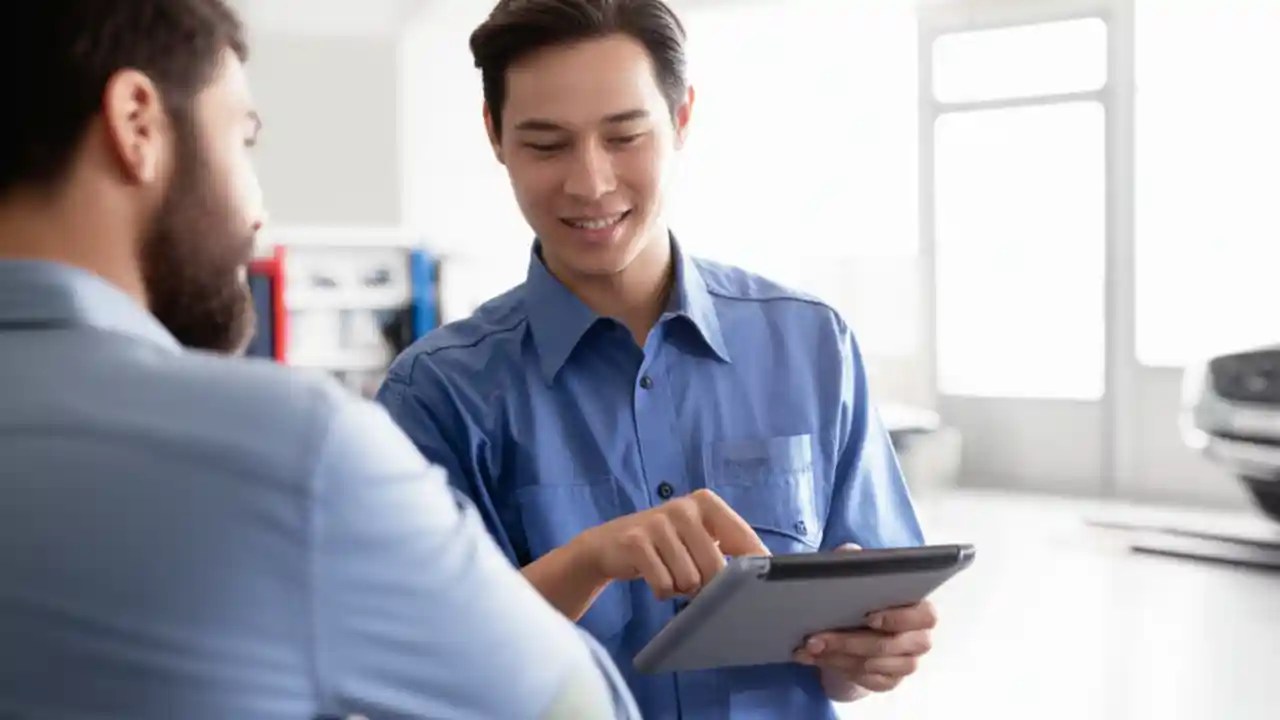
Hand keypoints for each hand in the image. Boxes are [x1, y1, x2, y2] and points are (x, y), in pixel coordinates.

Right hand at [572, 489, 769, 600]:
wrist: (609, 544)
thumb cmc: (666, 546)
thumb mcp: (699, 539)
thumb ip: (729, 550)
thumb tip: (764, 573)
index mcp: (707, 503)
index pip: (744, 540)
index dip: (755, 569)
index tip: (763, 589)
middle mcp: (684, 507)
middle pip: (716, 568)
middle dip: (707, 585)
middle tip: (693, 579)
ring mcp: (658, 522)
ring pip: (689, 580)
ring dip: (681, 588)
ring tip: (669, 572)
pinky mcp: (636, 542)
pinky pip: (664, 584)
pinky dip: (661, 590)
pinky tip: (653, 575)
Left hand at [793, 544, 936, 698]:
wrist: (856, 633)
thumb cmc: (862, 601)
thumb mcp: (856, 576)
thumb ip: (855, 560)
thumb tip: (851, 551)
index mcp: (920, 610)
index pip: (925, 616)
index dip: (898, 617)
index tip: (868, 616)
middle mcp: (919, 639)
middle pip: (889, 645)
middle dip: (848, 642)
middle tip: (815, 638)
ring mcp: (905, 664)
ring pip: (872, 665)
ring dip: (836, 657)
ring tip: (808, 647)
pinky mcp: (888, 681)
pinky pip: (864, 680)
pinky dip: (835, 669)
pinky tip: (813, 659)